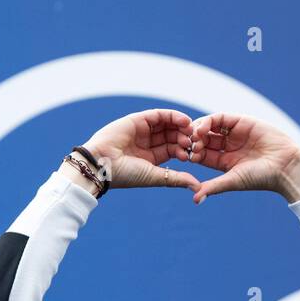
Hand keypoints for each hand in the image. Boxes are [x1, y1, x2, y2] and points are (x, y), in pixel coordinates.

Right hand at [80, 109, 200, 191]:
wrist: (102, 164)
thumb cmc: (126, 174)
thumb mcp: (155, 176)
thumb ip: (176, 179)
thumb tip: (198, 186)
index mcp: (151, 158)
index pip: (173, 150)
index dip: (184, 151)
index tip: (192, 156)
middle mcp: (148, 143)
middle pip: (172, 136)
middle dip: (185, 138)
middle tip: (194, 142)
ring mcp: (143, 130)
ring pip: (168, 124)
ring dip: (182, 126)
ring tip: (192, 130)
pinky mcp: (139, 119)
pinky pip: (159, 114)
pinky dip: (173, 116)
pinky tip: (184, 121)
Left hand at [186, 113, 299, 204]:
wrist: (284, 165)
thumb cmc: (260, 177)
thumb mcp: (232, 181)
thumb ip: (213, 187)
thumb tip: (194, 199)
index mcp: (224, 162)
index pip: (202, 155)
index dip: (193, 154)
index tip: (186, 157)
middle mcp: (228, 146)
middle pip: (204, 139)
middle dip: (194, 141)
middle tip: (188, 144)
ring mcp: (234, 133)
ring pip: (210, 127)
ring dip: (199, 129)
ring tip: (194, 135)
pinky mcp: (241, 121)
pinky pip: (221, 117)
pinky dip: (210, 120)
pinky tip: (202, 127)